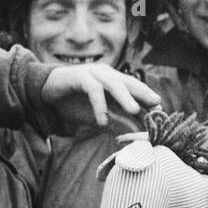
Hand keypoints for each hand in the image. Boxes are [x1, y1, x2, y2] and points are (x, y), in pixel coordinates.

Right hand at [41, 64, 161, 126]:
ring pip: (113, 83)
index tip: (161, 113)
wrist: (46, 95)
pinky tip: (101, 121)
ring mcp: (93, 73)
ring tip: (133, 110)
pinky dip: (99, 105)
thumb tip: (137, 134)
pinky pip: (93, 89)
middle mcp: (107, 73)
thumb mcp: (99, 116)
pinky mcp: (79, 76)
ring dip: (125, 97)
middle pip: (130, 82)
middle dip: (144, 93)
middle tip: (157, 104)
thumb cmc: (74, 104)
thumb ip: (117, 122)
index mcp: (114, 80)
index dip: (148, 99)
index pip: (136, 89)